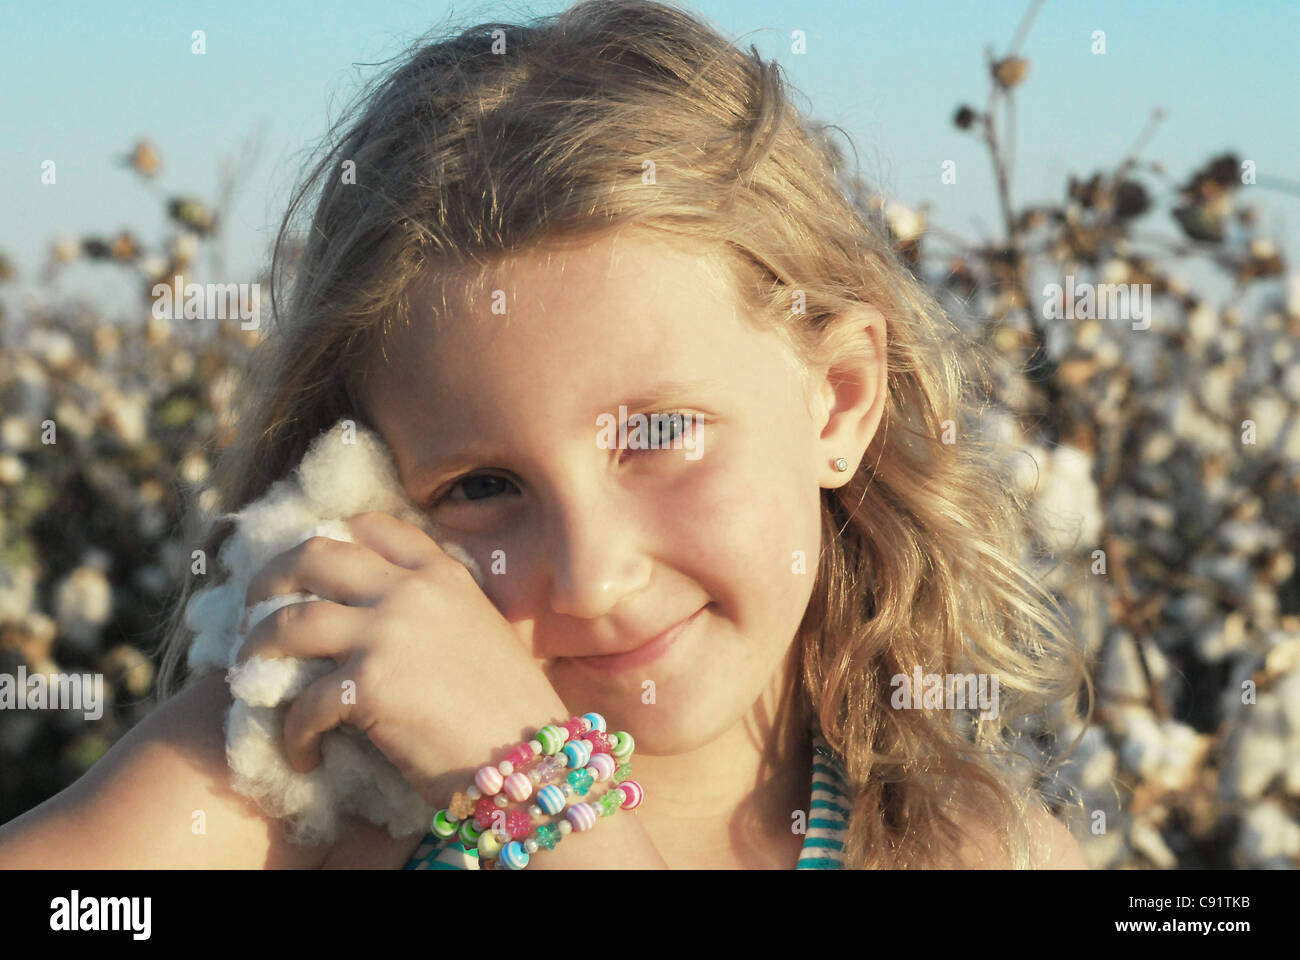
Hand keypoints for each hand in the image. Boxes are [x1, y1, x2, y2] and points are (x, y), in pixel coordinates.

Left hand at [234, 511, 569, 805]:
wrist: (531, 761)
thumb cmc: (512, 710)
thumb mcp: (482, 632)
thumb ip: (437, 611)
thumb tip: (380, 616)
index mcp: (443, 574)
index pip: (373, 527)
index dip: (330, 537)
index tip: (307, 566)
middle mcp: (412, 591)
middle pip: (313, 556)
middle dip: (270, 579)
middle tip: (254, 608)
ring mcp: (388, 634)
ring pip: (290, 622)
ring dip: (258, 651)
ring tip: (251, 677)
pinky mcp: (369, 686)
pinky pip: (304, 701)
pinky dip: (293, 732)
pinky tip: (304, 755)